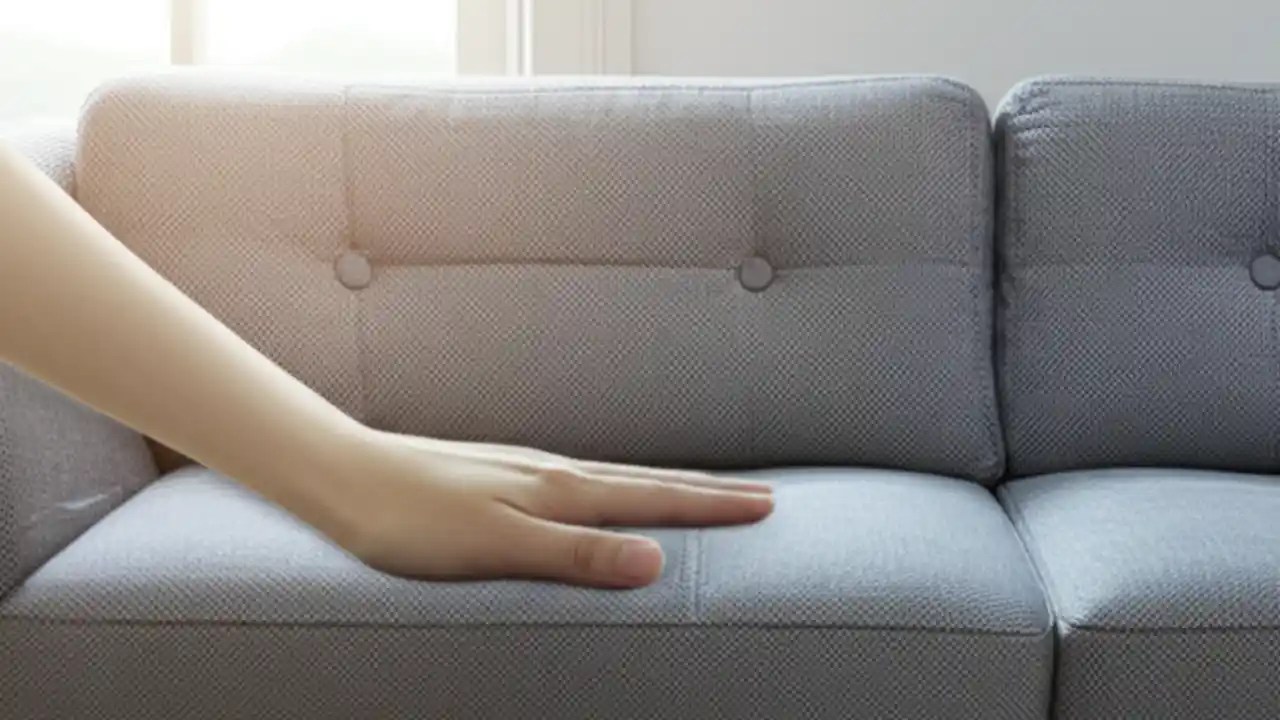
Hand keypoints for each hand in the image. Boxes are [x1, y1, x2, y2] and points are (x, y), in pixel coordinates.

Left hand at [316, 430, 773, 587]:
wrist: (344, 477)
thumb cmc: (411, 519)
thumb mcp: (497, 546)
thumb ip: (576, 555)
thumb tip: (657, 560)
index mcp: (561, 491)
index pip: (655, 498)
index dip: (713, 505)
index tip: (767, 505)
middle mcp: (554, 473)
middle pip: (649, 480)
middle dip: (708, 490)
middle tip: (761, 494)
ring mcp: (530, 471)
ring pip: (619, 478)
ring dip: (669, 486)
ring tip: (703, 491)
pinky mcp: (506, 477)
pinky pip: (587, 482)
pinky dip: (623, 487)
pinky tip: (610, 494)